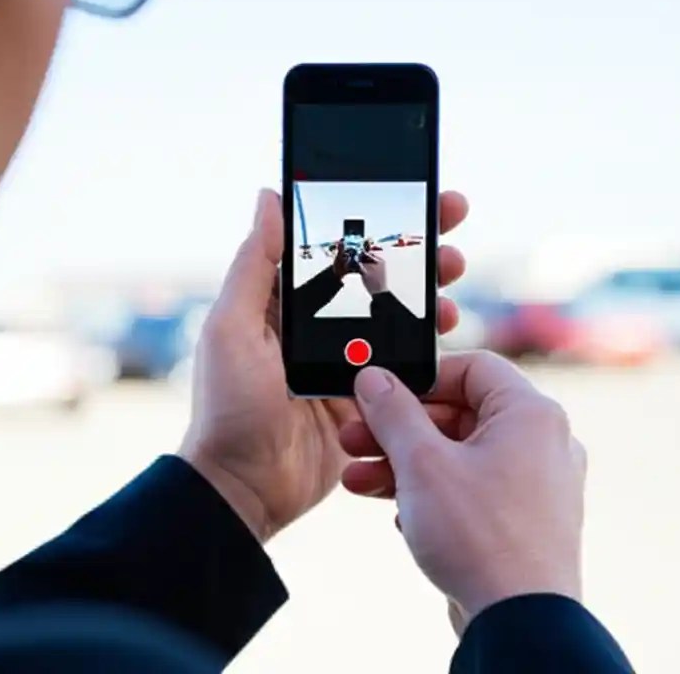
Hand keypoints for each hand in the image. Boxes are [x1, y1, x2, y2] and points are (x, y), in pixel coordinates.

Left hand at [178, 188, 469, 542]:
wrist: (244, 489)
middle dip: (416, 244)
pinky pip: (406, 363)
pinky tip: (447, 328)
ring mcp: (344, 362)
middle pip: (375, 273)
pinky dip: (429, 342)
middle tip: (452, 220)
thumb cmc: (227, 408)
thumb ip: (255, 265)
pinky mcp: (367, 399)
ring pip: (398, 313)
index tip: (410, 190)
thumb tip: (269, 197)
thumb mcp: (231, 328)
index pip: (334, 245)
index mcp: (281, 302)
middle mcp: (315, 326)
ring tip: (451, 278)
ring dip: (429, 289)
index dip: (372, 216)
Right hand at [338, 352, 585, 633]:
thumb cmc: (480, 536)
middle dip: (399, 428)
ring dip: (405, 464)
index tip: (380, 392)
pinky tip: (396, 514)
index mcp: (531, 414)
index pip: (473, 368)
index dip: (420, 377)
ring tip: (357, 480)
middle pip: (461, 415)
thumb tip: (374, 378)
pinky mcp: (525, 523)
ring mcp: (538, 486)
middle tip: (353, 439)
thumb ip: (393, 413)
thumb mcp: (421, 464)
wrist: (518, 621)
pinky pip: (473, 491)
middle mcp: (544, 444)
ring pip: (461, 456)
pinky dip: (433, 494)